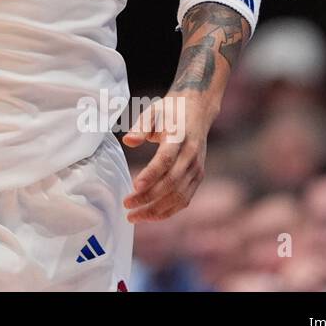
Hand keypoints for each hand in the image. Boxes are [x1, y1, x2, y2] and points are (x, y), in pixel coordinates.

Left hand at [121, 92, 213, 222]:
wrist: (198, 110)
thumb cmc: (170, 111)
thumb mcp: (153, 111)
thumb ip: (140, 127)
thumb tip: (128, 141)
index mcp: (179, 138)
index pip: (165, 160)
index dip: (151, 174)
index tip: (134, 186)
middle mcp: (191, 156)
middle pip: (171, 183)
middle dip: (148, 197)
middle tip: (127, 205)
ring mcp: (197, 168)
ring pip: (178, 196)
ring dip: (157, 209)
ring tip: (134, 216)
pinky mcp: (198, 177)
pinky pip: (185, 199)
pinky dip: (169, 210)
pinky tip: (151, 215)